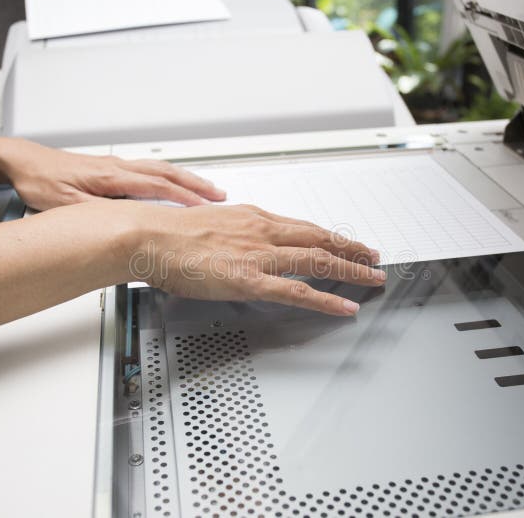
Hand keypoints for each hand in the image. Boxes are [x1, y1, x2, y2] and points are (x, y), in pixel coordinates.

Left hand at [0, 137, 224, 209]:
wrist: (23, 160)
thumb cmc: (39, 179)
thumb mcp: (62, 204)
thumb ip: (93, 213)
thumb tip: (120, 223)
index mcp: (111, 177)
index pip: (157, 187)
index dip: (184, 198)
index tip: (204, 208)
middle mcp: (118, 167)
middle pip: (167, 173)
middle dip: (196, 185)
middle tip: (219, 195)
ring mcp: (116, 165)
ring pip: (160, 169)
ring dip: (186, 179)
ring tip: (206, 189)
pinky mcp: (111, 167)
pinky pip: (150, 170)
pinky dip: (170, 176)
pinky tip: (173, 183)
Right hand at [124, 202, 385, 315]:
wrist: (149, 237)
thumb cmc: (169, 232)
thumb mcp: (209, 222)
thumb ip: (233, 232)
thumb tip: (240, 241)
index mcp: (252, 217)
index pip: (302, 226)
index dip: (330, 235)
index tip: (345, 241)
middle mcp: (262, 232)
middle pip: (320, 238)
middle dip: (352, 248)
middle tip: (373, 256)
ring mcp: (259, 256)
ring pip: (318, 260)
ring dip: (351, 269)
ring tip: (373, 278)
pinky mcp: (250, 280)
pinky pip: (298, 291)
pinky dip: (327, 299)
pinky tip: (345, 306)